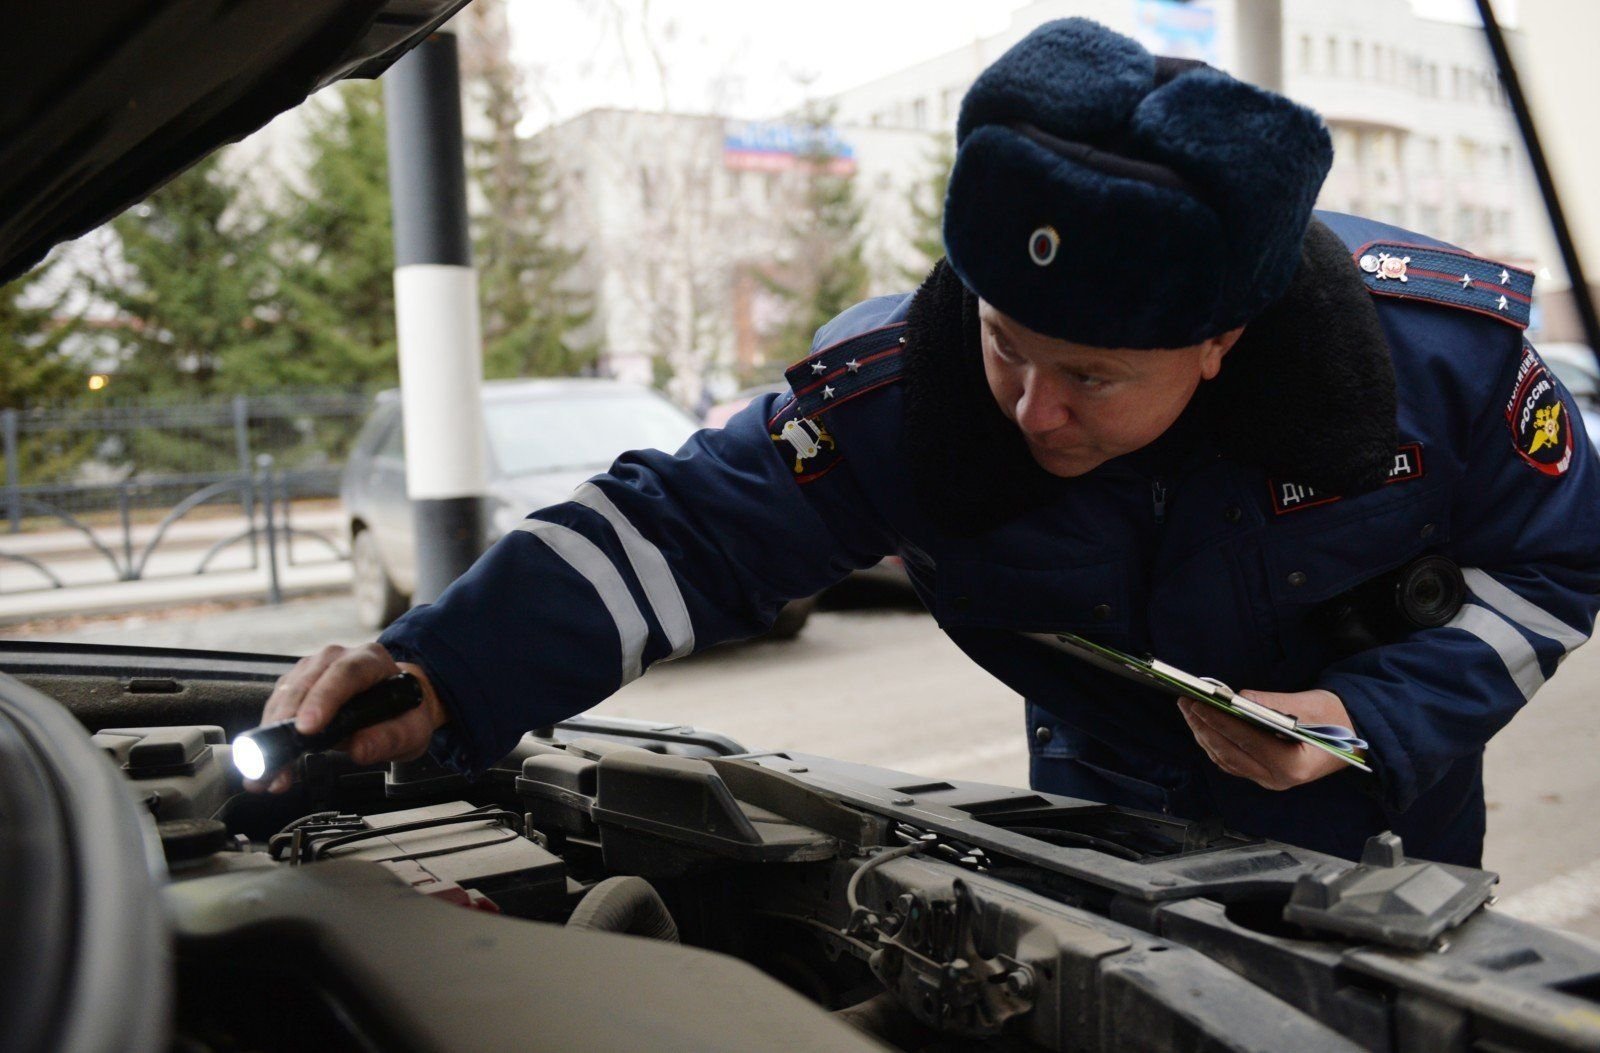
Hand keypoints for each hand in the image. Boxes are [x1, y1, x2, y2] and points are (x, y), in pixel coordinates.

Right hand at [244, 642, 449, 793]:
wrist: (398, 706)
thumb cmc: (403, 714)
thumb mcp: (410, 730)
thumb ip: (390, 739)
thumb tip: (360, 750)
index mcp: (369, 660)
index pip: (345, 674)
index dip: (323, 699)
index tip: (307, 728)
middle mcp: (336, 658)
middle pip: (306, 684)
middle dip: (288, 724)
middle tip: (278, 759)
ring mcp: (312, 670)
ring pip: (284, 696)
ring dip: (273, 734)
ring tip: (269, 771)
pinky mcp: (295, 686)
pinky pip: (276, 708)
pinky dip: (269, 736)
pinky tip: (268, 763)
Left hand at [1177, 688, 1352, 790]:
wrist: (1353, 737)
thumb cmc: (1336, 720)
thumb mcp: (1310, 705)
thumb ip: (1273, 704)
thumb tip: (1238, 697)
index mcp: (1293, 765)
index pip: (1246, 741)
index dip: (1219, 721)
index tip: (1198, 703)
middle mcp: (1278, 779)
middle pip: (1229, 754)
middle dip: (1203, 727)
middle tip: (1185, 703)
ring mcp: (1269, 781)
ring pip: (1226, 760)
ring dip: (1204, 735)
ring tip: (1189, 711)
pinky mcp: (1263, 776)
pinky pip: (1231, 762)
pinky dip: (1214, 744)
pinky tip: (1203, 726)